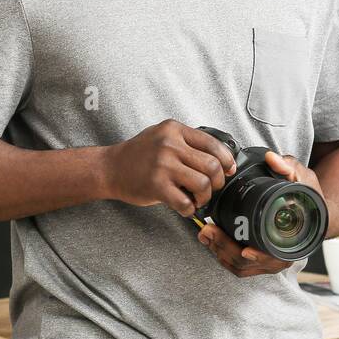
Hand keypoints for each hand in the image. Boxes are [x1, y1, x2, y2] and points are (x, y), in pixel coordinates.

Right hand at [101, 119, 235, 216]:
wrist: (109, 167)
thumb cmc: (138, 154)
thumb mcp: (162, 136)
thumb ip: (186, 142)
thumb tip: (219, 158)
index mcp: (174, 130)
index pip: (212, 143)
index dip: (226, 160)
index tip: (229, 170)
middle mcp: (169, 144)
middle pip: (211, 166)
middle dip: (218, 182)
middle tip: (212, 188)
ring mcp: (163, 165)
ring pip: (203, 184)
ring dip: (205, 197)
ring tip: (198, 199)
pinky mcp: (156, 186)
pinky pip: (185, 202)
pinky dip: (190, 209)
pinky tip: (185, 207)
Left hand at [197, 150, 324, 277]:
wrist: (313, 211)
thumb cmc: (309, 197)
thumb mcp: (303, 178)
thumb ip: (288, 167)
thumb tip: (271, 158)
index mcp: (294, 240)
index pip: (275, 256)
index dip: (260, 256)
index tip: (245, 251)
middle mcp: (281, 254)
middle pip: (250, 264)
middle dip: (227, 249)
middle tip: (209, 231)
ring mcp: (268, 259)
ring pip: (241, 267)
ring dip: (220, 252)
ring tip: (205, 233)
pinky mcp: (257, 258)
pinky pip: (238, 266)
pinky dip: (223, 256)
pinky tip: (210, 241)